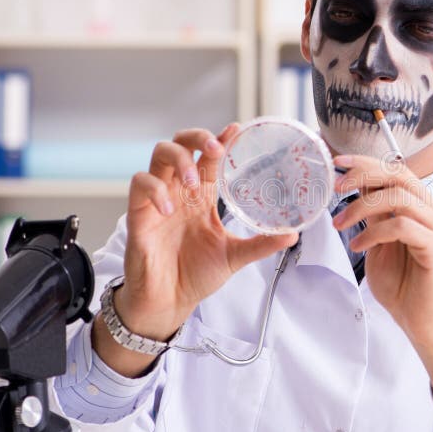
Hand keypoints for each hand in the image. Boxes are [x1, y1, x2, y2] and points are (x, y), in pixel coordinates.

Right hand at [94, 124, 297, 375]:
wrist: (169, 302)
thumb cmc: (196, 275)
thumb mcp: (234, 255)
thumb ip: (260, 244)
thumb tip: (293, 235)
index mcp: (202, 196)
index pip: (209, 157)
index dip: (221, 140)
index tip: (237, 129)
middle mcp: (179, 191)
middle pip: (181, 144)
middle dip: (196, 137)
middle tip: (215, 147)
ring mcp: (157, 199)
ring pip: (158, 155)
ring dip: (178, 160)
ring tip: (194, 181)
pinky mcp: (139, 214)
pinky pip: (139, 186)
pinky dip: (155, 190)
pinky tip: (170, 207)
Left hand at [331, 153, 432, 410]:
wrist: (421, 322)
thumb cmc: (402, 285)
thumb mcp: (378, 241)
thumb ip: (373, 215)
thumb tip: (355, 186)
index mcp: (421, 205)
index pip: (395, 170)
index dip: (365, 162)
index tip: (337, 162)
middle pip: (398, 175)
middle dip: (362, 175)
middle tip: (335, 188)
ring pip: (398, 198)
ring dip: (361, 208)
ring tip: (340, 225)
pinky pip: (402, 227)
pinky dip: (374, 233)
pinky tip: (358, 246)